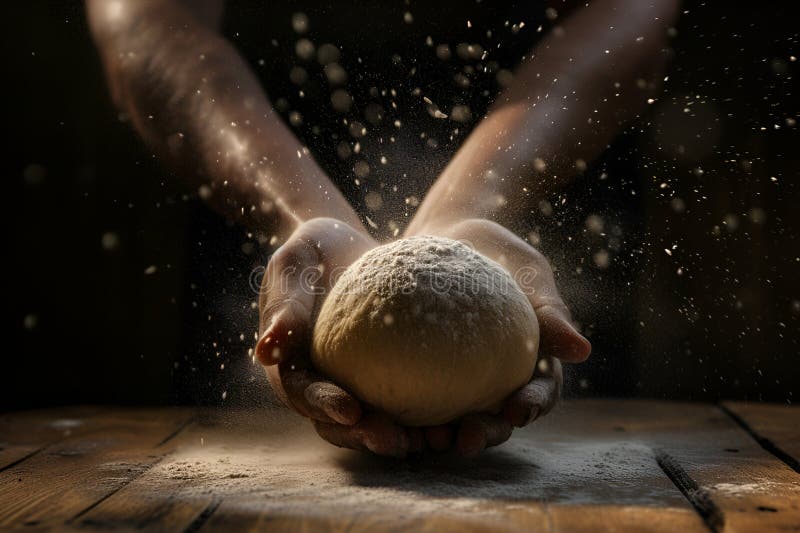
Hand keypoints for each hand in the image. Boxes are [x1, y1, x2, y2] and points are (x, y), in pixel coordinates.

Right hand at [255, 218, 420, 456]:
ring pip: (376, 420)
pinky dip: (428, 413)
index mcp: (293, 367)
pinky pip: (407, 399)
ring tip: (434, 440)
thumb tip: (266, 350)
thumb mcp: (291, 266)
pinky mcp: (388, 375)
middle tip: (398, 441)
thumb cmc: (310, 252)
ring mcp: (356, 382)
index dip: (326, 407)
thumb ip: (283, 303)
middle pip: (342, 422)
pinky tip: (458, 414)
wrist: (341, 245)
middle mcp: (324, 383)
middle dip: (367, 436)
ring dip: (402, 436)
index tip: (351, 409)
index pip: (306, 395)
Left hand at [410, 218, 590, 455]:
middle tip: (467, 440)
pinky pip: (412, 395)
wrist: (447, 233)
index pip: (539, 391)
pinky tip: (385, 415)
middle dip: (485, 435)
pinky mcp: (421, 372)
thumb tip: (582, 351)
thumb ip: (550, 310)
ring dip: (443, 434)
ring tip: (426, 441)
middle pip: (495, 418)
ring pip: (453, 416)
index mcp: (530, 362)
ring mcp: (458, 379)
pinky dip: (404, 410)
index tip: (517, 410)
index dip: (531, 406)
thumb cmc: (497, 251)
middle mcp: (495, 379)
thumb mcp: (529, 272)